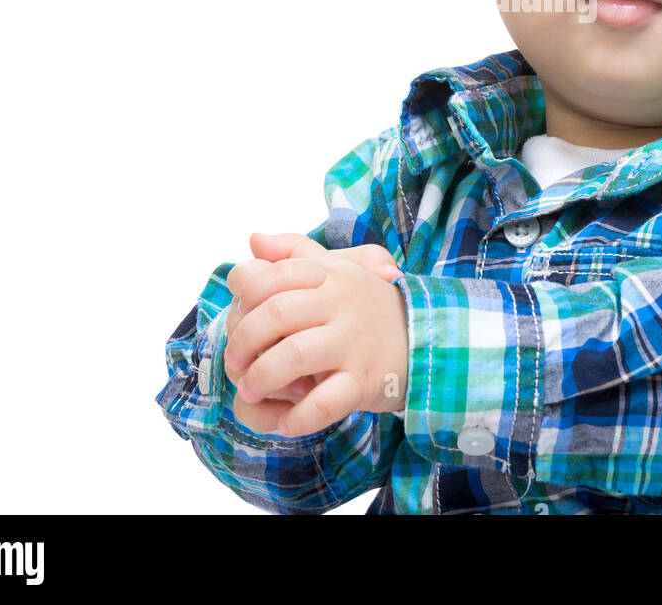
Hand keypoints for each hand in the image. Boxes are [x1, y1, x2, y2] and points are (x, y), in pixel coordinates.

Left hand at [224, 232, 408, 437]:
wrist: (425, 339)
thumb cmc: (367, 306)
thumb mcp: (337, 269)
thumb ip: (294, 251)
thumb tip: (254, 240)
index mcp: (331, 274)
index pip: (274, 275)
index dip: (245, 297)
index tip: (237, 316)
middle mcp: (342, 304)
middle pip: (277, 314)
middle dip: (244, 341)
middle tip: (236, 362)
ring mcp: (353, 343)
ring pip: (295, 356)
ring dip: (262, 378)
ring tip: (251, 391)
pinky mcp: (363, 381)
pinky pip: (324, 403)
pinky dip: (298, 417)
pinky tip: (287, 421)